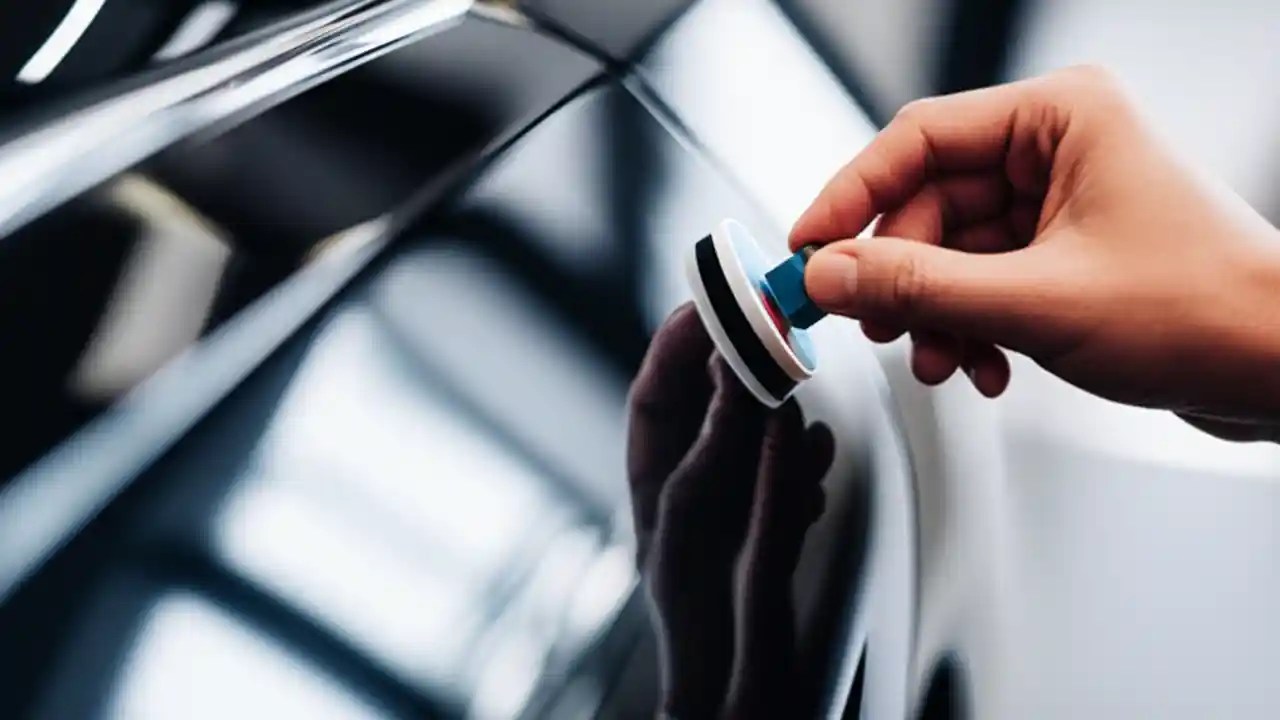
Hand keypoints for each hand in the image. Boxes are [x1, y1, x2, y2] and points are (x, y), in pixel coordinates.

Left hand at [627, 304, 833, 717]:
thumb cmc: (695, 623)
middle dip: (735, 366)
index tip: (707, 302)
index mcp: (652, 480)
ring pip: (750, 433)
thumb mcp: (692, 521)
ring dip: (772, 410)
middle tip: (765, 335)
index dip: (677, 343)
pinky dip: (800, 456)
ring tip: (790, 401)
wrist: (729, 691)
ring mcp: (731, 505)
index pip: (656, 393)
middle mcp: (689, 486)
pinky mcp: (769, 525)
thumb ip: (713, 444)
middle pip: (707, 404)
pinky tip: (809, 457)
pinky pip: (785, 471)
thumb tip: (731, 371)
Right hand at [791, 65, 1279, 439]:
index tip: (805, 252)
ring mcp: (1058, 202)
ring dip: (935, 315)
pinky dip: (968, 328)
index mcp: (1059, 117)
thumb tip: (827, 276)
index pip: (917, 140)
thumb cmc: (1201, 311)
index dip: (850, 198)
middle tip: (875, 328)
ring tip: (944, 363)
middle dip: (901, 279)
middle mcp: (1055, 149)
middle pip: (927, 205)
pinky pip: (981, 281)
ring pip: (950, 252)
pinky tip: (985, 368)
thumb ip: (919, 287)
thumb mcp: (1036, 302)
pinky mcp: (1062, 252)